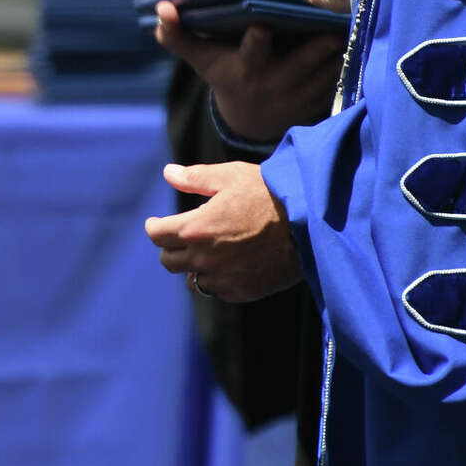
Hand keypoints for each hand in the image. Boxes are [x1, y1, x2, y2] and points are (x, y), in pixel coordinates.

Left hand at [146, 161, 301, 302]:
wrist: (310, 224)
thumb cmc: (269, 194)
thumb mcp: (230, 177)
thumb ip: (195, 178)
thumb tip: (168, 173)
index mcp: (195, 229)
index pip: (156, 235)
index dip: (154, 227)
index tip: (157, 223)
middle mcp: (204, 258)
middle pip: (168, 261)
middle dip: (171, 247)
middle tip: (182, 237)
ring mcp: (223, 278)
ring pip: (192, 281)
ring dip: (193, 268)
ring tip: (206, 254)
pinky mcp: (243, 291)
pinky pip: (218, 291)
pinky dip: (217, 281)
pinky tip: (228, 266)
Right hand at [153, 3, 343, 143]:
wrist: (250, 121)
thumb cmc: (222, 75)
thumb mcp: (198, 58)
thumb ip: (175, 34)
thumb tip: (162, 6)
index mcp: (246, 68)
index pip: (252, 54)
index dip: (257, 42)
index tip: (262, 27)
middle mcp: (275, 82)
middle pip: (301, 62)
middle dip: (316, 46)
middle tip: (330, 24)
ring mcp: (302, 92)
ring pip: (326, 69)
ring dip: (340, 51)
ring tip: (353, 23)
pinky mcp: (322, 97)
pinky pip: (339, 79)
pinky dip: (349, 62)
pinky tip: (361, 38)